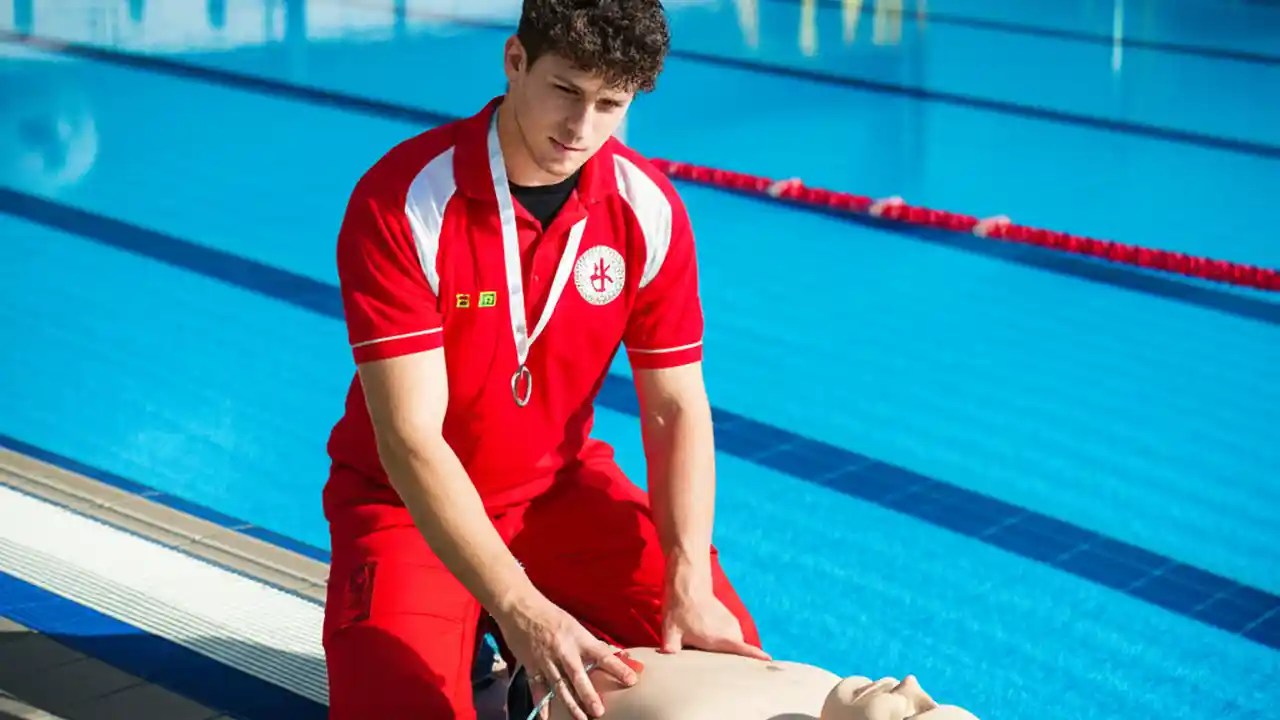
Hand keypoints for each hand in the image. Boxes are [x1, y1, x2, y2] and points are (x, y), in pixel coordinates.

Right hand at [495, 594, 638, 719]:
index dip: (618, 667)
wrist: (519, 607)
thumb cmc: (551, 615)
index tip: (632, 680)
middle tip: (599, 711)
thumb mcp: (575, 625)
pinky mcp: (531, 667)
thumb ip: (591, 644)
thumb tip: (614, 655)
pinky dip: (541, 705)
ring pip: (560, 687)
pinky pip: (537, 689)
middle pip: (578, 676)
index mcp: (578, 638)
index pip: (602, 654)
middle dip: (588, 695)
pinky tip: (547, 718)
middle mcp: (563, 651)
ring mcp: (546, 660)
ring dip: (570, 705)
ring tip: (581, 719)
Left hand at [660, 573, 770, 659]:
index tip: (769, 661)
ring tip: (711, 661)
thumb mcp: (670, 630)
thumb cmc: (680, 609)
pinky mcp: (730, 620)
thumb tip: (666, 658)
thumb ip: (670, 648)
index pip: (743, 650)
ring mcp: (732, 625)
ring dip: (727, 653)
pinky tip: (710, 646)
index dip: (756, 657)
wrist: (688, 583)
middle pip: (737, 655)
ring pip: (734, 646)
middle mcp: (730, 631)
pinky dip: (725, 644)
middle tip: (719, 677)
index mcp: (720, 637)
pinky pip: (732, 638)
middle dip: (732, 666)